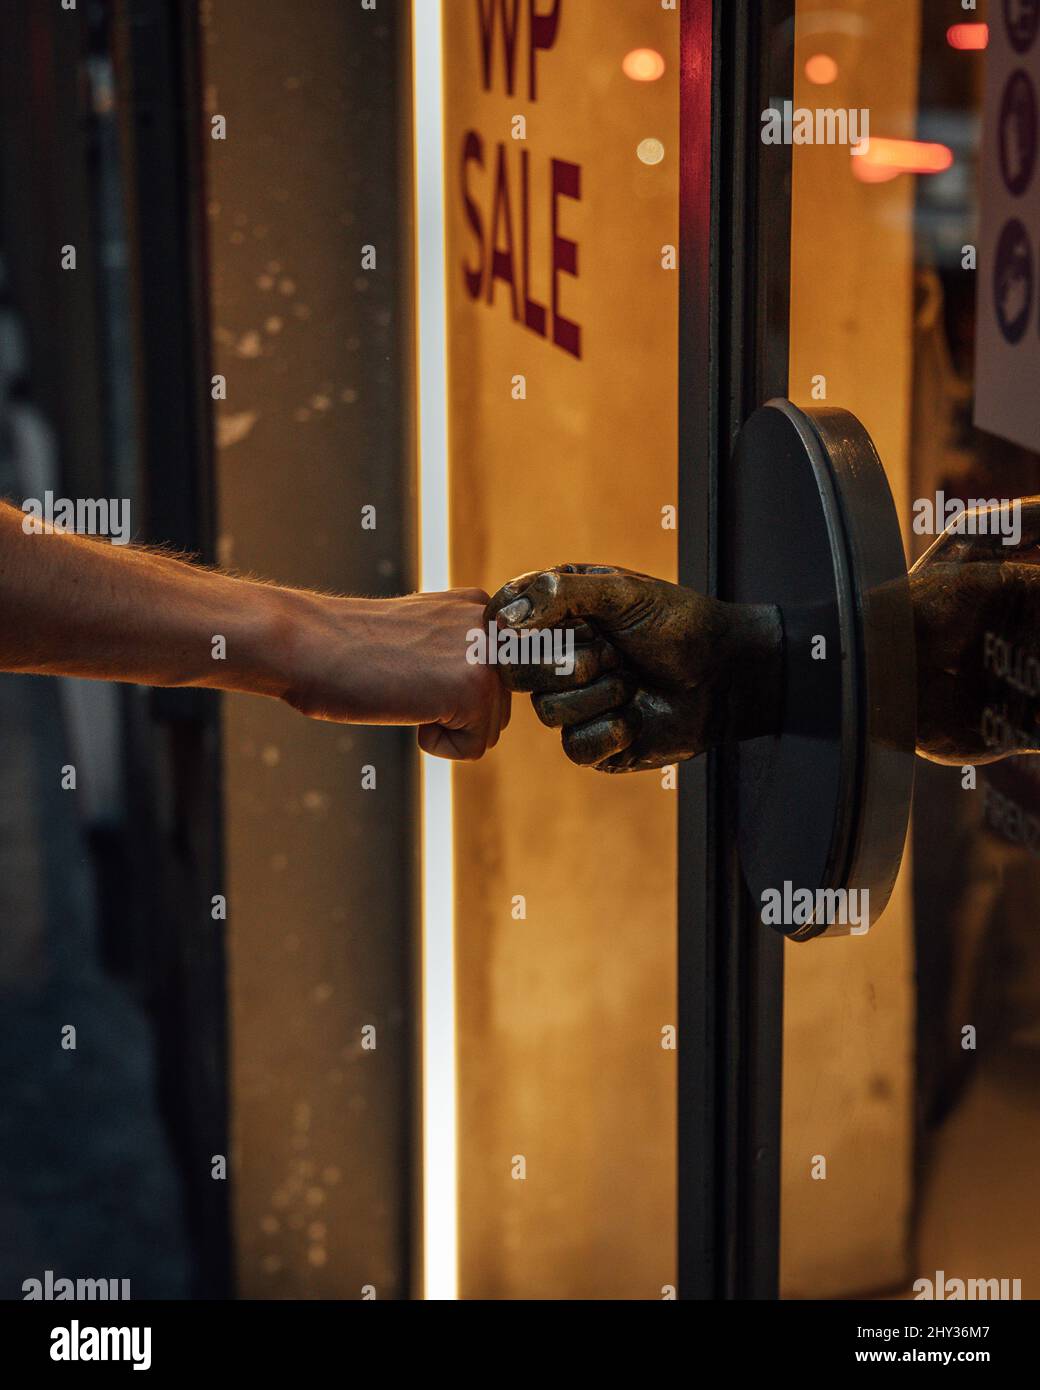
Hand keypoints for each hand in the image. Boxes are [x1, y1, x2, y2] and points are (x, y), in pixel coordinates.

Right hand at [280, 588, 510, 760]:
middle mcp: (493, 625)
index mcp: (481, 606)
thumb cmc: (349, 648)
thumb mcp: (421, 636)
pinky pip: (472, 749)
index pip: (494, 681)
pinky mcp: (475, 689)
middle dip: (452, 712)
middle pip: (498, 708)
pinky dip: (435, 743)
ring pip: (489, 730)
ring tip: (405, 688)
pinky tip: (407, 704)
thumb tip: (489, 689)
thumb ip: (460, 652)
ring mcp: (488, 655)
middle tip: (404, 681)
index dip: (449, 693)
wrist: (308, 644)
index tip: (413, 670)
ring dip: (444, 726)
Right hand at [484, 564, 781, 771]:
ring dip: (602, 694)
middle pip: (516, 672)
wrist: (727, 675)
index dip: (532, 630)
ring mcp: (571, 702)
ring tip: (633, 680)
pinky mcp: (591, 743)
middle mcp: (555, 657)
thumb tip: (505, 620)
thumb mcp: (621, 591)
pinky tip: (636, 717)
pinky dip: (612, 731)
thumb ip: (559, 593)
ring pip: (547, 711)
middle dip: (573, 662)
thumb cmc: (678, 624)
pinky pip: (575, 747)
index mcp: (554, 614)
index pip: (503, 623)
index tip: (577, 623)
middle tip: (615, 651)